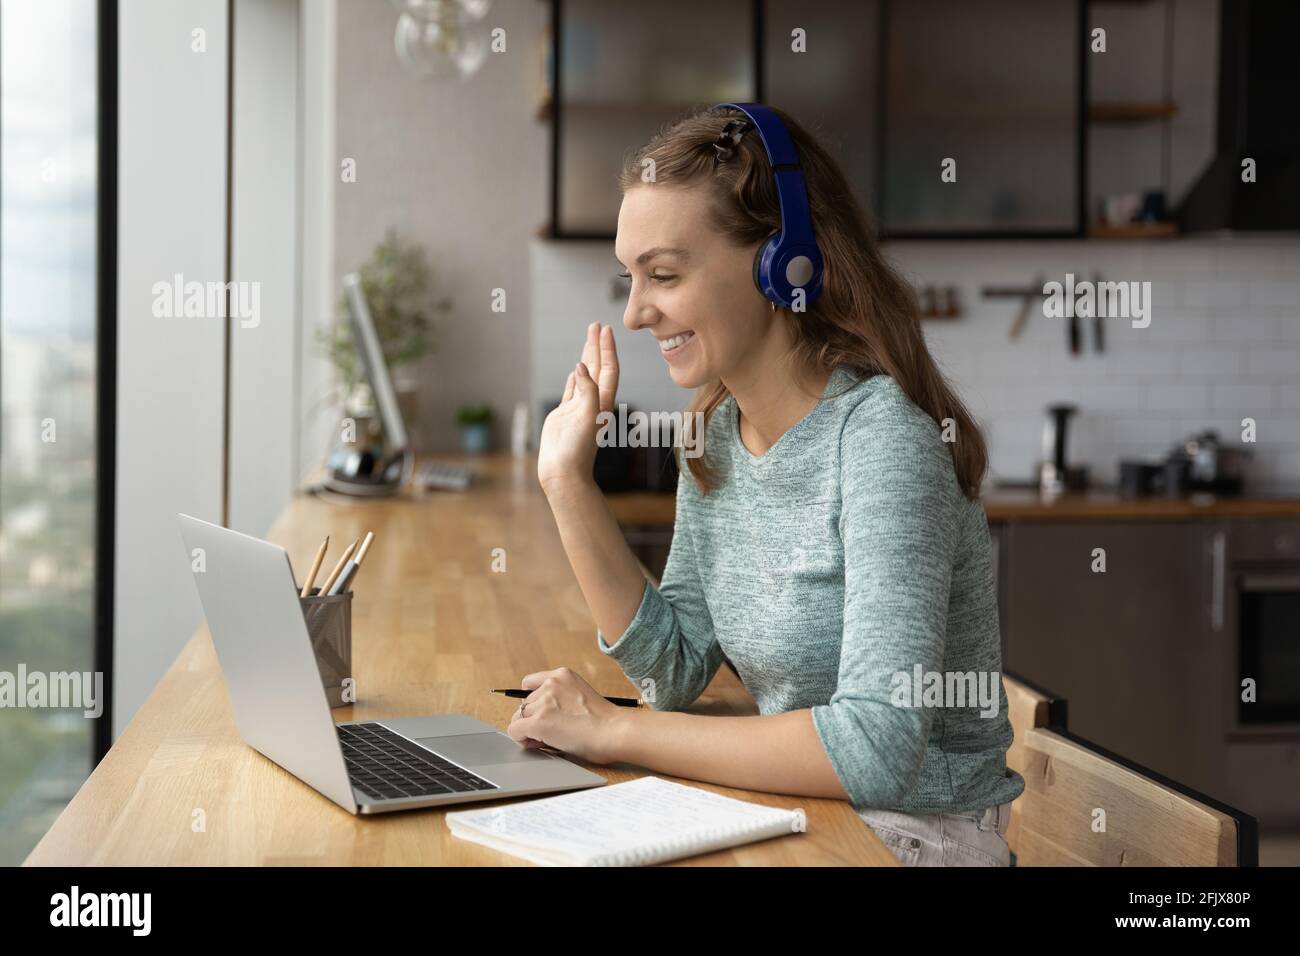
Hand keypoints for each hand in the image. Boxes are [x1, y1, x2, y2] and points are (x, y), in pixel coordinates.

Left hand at [505, 666, 628, 764]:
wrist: (614, 732)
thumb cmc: (605, 721)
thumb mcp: (580, 695)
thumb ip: (560, 697)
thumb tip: (538, 715)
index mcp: (562, 675)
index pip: (529, 683)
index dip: (533, 702)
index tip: (541, 713)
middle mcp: (551, 684)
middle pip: (524, 704)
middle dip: (532, 719)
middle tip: (550, 732)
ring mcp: (544, 703)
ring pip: (518, 717)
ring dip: (528, 730)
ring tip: (548, 739)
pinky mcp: (538, 722)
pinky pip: (514, 730)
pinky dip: (523, 739)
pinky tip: (539, 744)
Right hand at [537, 322, 618, 494]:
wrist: (564, 472)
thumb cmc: (578, 449)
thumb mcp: (588, 416)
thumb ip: (588, 390)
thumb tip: (580, 367)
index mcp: (603, 402)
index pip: (608, 369)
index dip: (607, 349)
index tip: (605, 330)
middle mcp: (593, 402)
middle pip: (598, 368)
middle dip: (597, 347)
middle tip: (595, 326)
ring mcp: (579, 408)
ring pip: (584, 376)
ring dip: (587, 358)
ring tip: (588, 340)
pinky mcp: (565, 415)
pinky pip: (571, 390)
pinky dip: (574, 377)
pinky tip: (575, 369)